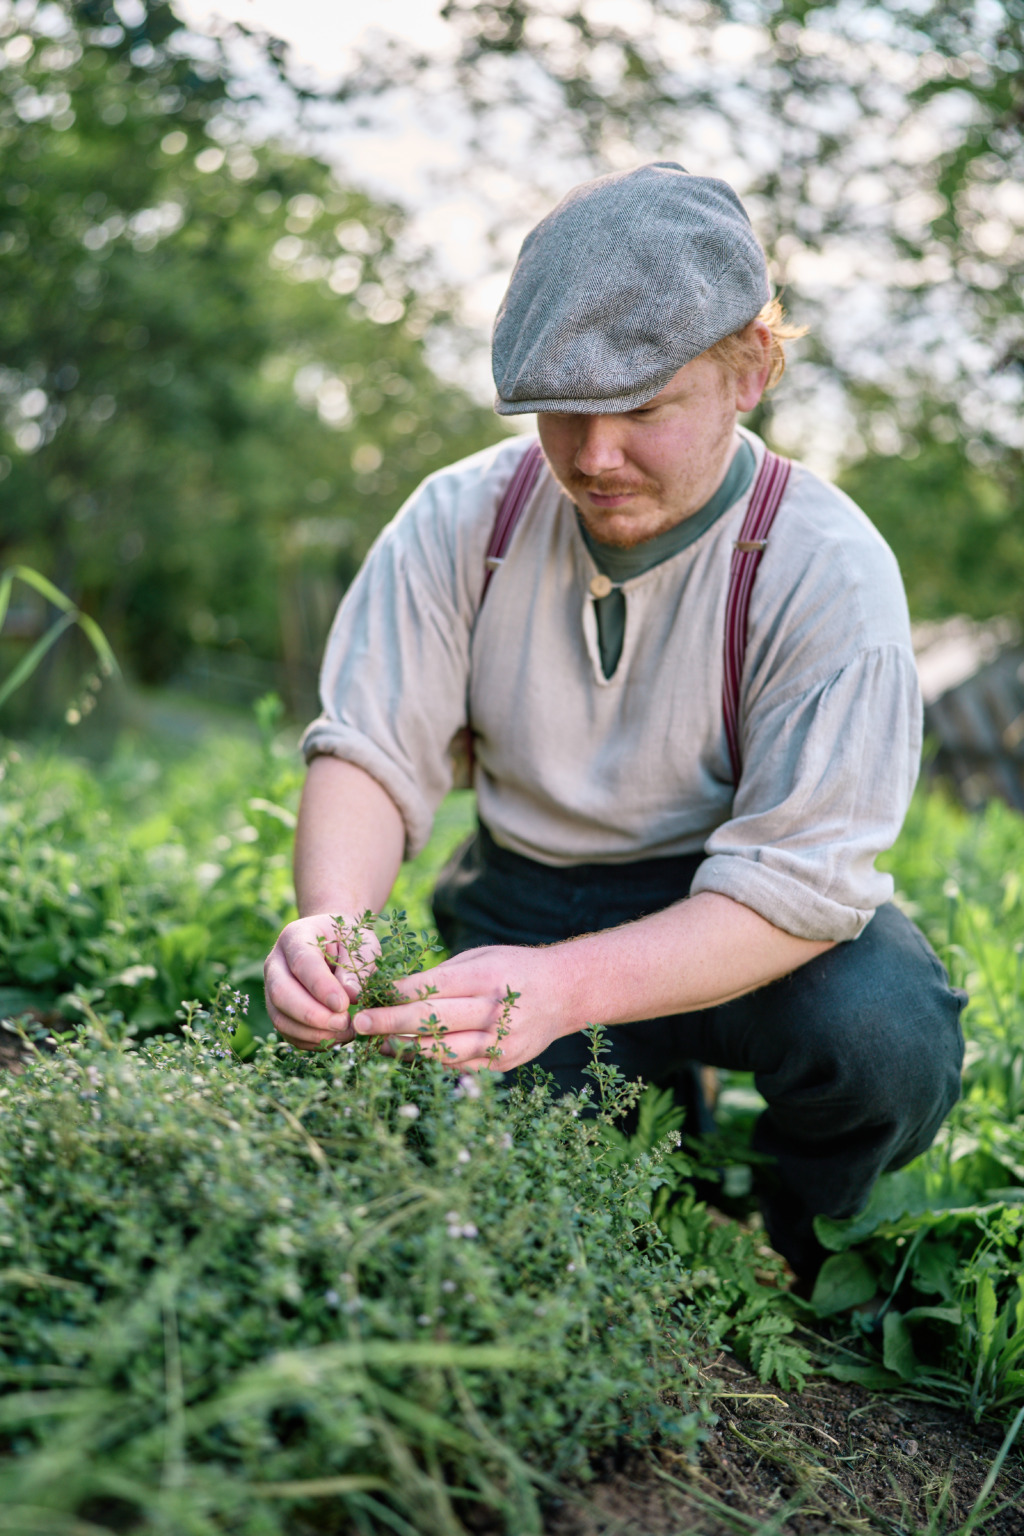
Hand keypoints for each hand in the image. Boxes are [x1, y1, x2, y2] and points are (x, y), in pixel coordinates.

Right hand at [264, 913, 380, 1050]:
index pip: (302, 962)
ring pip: (280, 1017)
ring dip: (312, 1033)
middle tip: (344, 1023)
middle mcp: (276, 963)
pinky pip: (287, 1033)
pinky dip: (310, 1042)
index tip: (343, 1004)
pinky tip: (336, 1039)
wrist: (336, 944)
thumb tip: (351, 996)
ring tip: (345, 1033)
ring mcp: (271, 988)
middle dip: (312, 1015)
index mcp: (295, 936)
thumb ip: (357, 967)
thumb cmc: (351, 942)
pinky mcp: (278, 1010)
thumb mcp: (361, 945)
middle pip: (281, 993)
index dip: (320, 986)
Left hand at [350, 944, 570, 1070]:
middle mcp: (494, 1011)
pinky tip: (409, 1055)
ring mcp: (501, 1041)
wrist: (566, 993)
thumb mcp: (481, 957)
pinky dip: (431, 1062)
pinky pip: (459, 1067)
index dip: (396, 994)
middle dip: (391, 1023)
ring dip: (406, 1049)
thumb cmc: (514, 968)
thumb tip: (396, 991)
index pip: (432, 988)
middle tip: (359, 1024)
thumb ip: (444, 975)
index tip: (369, 996)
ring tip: (378, 1045)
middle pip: (433, 1021)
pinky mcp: (503, 1063)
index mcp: (486, 978)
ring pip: (443, 1051)